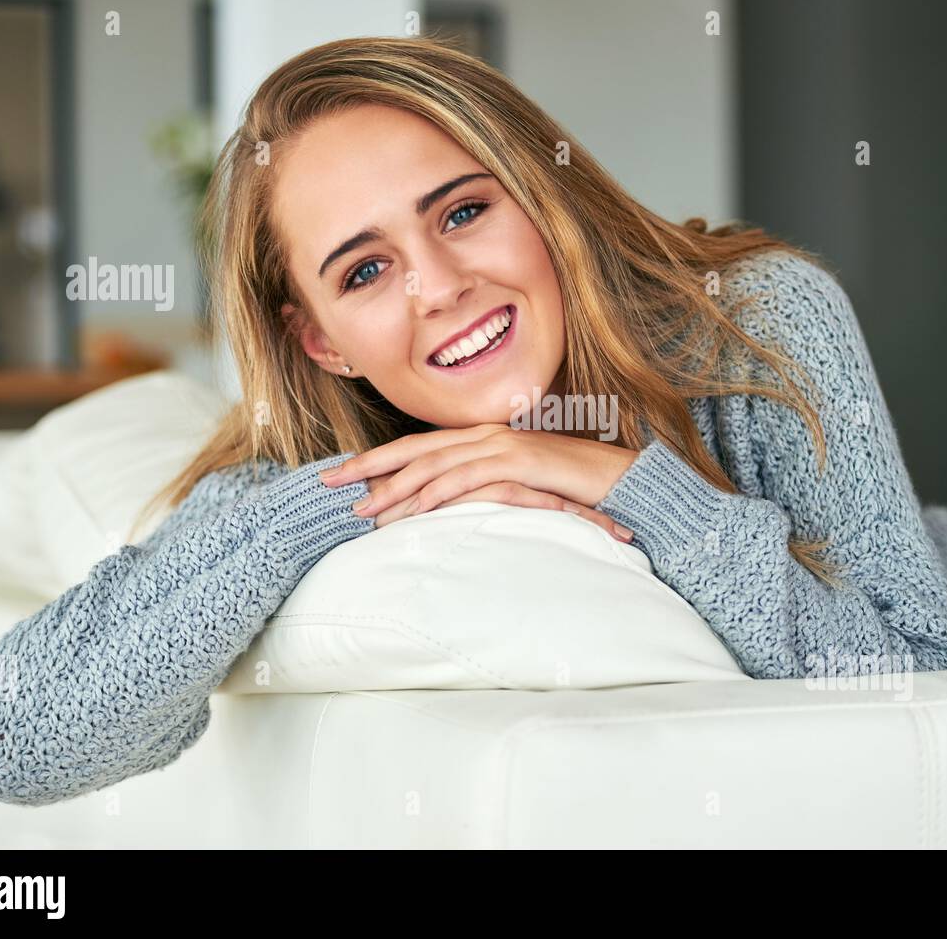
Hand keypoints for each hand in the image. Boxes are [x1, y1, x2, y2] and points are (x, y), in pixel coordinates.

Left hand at [321, 423, 638, 538]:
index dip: (378, 459)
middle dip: (369, 466)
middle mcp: (485, 435)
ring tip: (362, 510)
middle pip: (414, 449)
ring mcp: (500, 446)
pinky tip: (412, 510)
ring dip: (394, 488)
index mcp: (481, 437)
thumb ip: (484, 488)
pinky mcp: (516, 463)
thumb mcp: (519, 485)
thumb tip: (449, 510)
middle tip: (329, 484)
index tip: (342, 474)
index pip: (419, 446)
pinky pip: (465, 480)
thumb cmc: (569, 487)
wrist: (616, 479)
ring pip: (433, 465)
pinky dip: (434, 495)